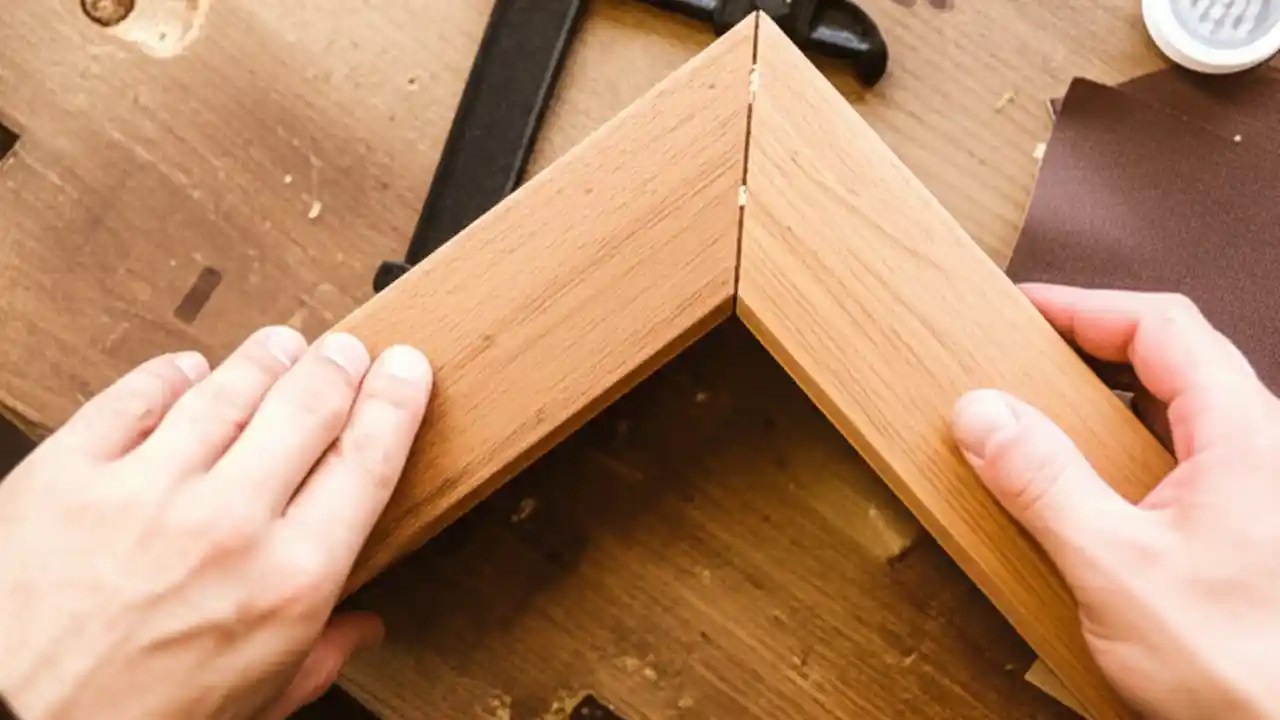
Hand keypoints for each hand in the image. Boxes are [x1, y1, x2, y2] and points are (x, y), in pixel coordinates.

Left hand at [0, 328, 431, 718]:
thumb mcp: (255, 707)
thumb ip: (318, 658)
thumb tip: (359, 627)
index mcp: (289, 581)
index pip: (366, 458)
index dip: (396, 400)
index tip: (406, 371)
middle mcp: (228, 523)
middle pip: (308, 403)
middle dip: (340, 365)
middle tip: (347, 351)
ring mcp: (146, 490)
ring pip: (228, 388)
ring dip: (267, 357)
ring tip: (281, 346)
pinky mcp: (68, 474)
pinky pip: (134, 397)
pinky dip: (170, 375)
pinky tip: (186, 371)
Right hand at [951, 285, 1279, 719]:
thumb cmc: (1241, 667)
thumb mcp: (1116, 568)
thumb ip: (1044, 483)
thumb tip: (982, 412)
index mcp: (1246, 435)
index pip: (1163, 326)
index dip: (1086, 307)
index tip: (1022, 310)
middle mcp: (1260, 449)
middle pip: (1171, 360)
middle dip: (1089, 348)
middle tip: (1020, 357)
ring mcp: (1255, 490)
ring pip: (1175, 412)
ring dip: (1104, 403)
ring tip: (1036, 415)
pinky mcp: (1241, 530)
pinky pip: (1177, 461)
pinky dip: (1121, 452)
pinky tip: (1079, 486)